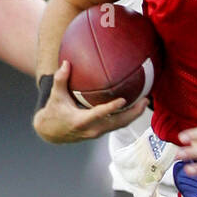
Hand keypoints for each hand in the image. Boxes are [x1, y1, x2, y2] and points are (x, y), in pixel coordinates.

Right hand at [33, 61, 147, 142]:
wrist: (51, 133)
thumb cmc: (54, 112)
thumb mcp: (55, 96)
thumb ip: (60, 79)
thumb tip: (66, 63)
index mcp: (80, 121)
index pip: (98, 114)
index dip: (111, 108)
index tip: (123, 100)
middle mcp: (92, 130)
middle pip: (117, 123)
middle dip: (133, 113)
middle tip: (145, 100)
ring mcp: (97, 132)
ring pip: (120, 125)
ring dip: (134, 115)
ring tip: (145, 102)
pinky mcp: (100, 132)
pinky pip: (117, 124)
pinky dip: (128, 116)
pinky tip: (135, 106)